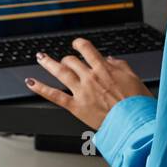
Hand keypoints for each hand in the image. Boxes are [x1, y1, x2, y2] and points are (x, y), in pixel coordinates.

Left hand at [26, 38, 152, 129]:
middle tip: (65, 60)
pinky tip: (30, 82)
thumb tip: (109, 59)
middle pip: (72, 61)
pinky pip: (54, 95)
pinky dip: (40, 88)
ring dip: (48, 63)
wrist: (133, 122)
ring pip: (60, 72)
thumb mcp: (133, 78)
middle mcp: (90, 77)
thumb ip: (120, 65)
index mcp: (104, 69)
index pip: (87, 49)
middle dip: (67, 58)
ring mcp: (81, 91)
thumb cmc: (136, 103)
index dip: (79, 44)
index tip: (77, 44)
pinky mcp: (75, 106)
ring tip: (41, 57)